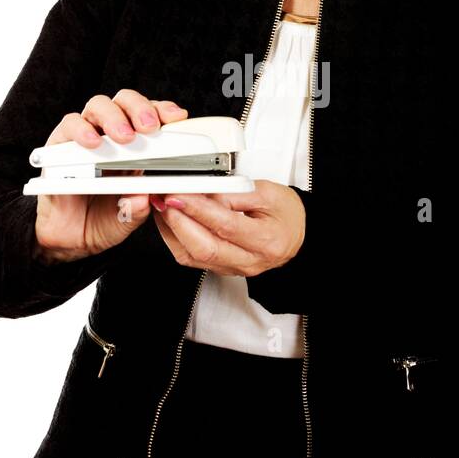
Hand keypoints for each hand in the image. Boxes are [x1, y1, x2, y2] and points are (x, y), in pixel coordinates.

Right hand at [34, 90, 188, 261]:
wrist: (69, 239)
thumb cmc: (103, 221)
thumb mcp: (127, 219)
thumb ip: (136, 209)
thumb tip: (144, 196)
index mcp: (136, 148)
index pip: (151, 116)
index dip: (163, 112)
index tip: (176, 118)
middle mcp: (110, 136)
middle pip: (126, 102)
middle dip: (141, 108)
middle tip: (149, 127)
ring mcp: (84, 137)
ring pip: (99, 106)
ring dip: (114, 117)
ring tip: (124, 137)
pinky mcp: (59, 145)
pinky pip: (69, 126)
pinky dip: (81, 130)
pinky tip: (93, 144)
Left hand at [150, 180, 305, 277]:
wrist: (295, 236)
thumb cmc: (285, 214)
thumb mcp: (269, 192)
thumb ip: (236, 191)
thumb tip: (203, 189)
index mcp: (266, 240)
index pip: (226, 226)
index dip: (198, 209)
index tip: (179, 194)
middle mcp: (249, 260)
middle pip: (205, 247)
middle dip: (178, 221)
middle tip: (164, 198)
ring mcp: (232, 268)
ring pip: (192, 256)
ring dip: (171, 229)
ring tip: (162, 205)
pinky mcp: (220, 268)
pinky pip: (190, 258)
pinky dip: (174, 238)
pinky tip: (170, 220)